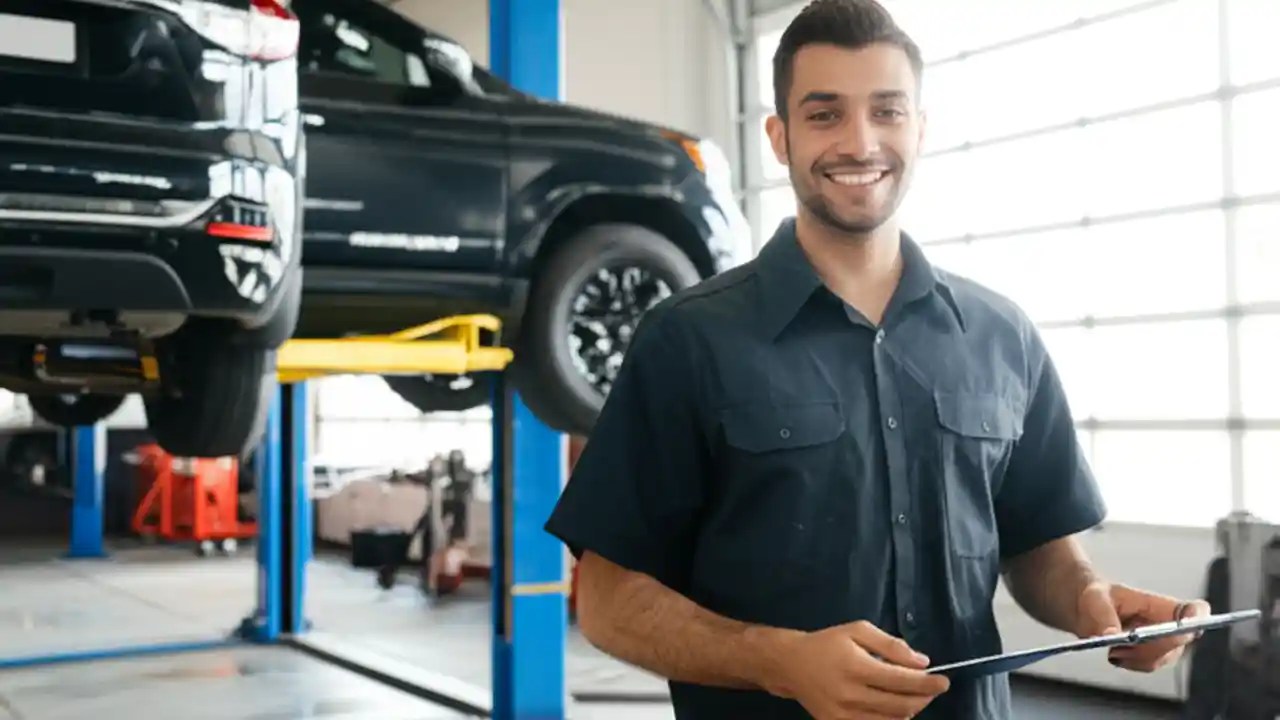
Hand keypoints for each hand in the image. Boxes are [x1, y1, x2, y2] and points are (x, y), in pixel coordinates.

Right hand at [763, 620, 950, 719]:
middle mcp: (851, 694)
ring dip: (911, 711)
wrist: (791, 665)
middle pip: (901, 705)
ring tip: (915, 698)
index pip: (902, 680)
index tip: (944, 681)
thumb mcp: (858, 631)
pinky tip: (896, 709)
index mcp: (856, 666)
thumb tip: (922, 662)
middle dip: (924, 698)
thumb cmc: (827, 643)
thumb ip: (891, 645)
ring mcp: (844, 715)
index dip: (928, 683)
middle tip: (934, 690)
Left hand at [1075, 580, 1211, 672]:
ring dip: (1135, 655)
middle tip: (1123, 642)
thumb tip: (1110, 636)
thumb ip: (1103, 615)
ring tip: (1114, 645)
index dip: (1198, 618)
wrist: (1086, 610)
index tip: (1184, 625)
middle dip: (1151, 645)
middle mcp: (1171, 627)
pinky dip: (1129, 662)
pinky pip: (1147, 667)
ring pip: (1161, 659)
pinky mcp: (1151, 659)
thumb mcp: (1095, 598)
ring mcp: (1164, 646)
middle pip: (1178, 642)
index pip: (1195, 611)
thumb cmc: (1098, 598)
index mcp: (1163, 605)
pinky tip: (1115, 653)